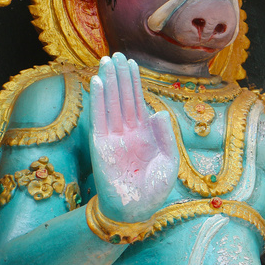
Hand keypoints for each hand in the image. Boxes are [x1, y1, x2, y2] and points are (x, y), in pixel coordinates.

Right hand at [89, 53, 177, 222]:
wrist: (135, 210)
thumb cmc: (154, 190)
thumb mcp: (169, 162)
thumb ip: (166, 136)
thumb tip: (158, 112)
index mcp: (145, 134)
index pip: (138, 101)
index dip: (134, 82)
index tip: (132, 63)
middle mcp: (128, 131)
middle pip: (123, 97)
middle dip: (119, 75)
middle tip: (115, 54)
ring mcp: (113, 136)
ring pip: (110, 102)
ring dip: (107, 81)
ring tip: (105, 61)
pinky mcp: (101, 144)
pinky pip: (98, 116)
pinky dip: (97, 99)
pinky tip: (96, 82)